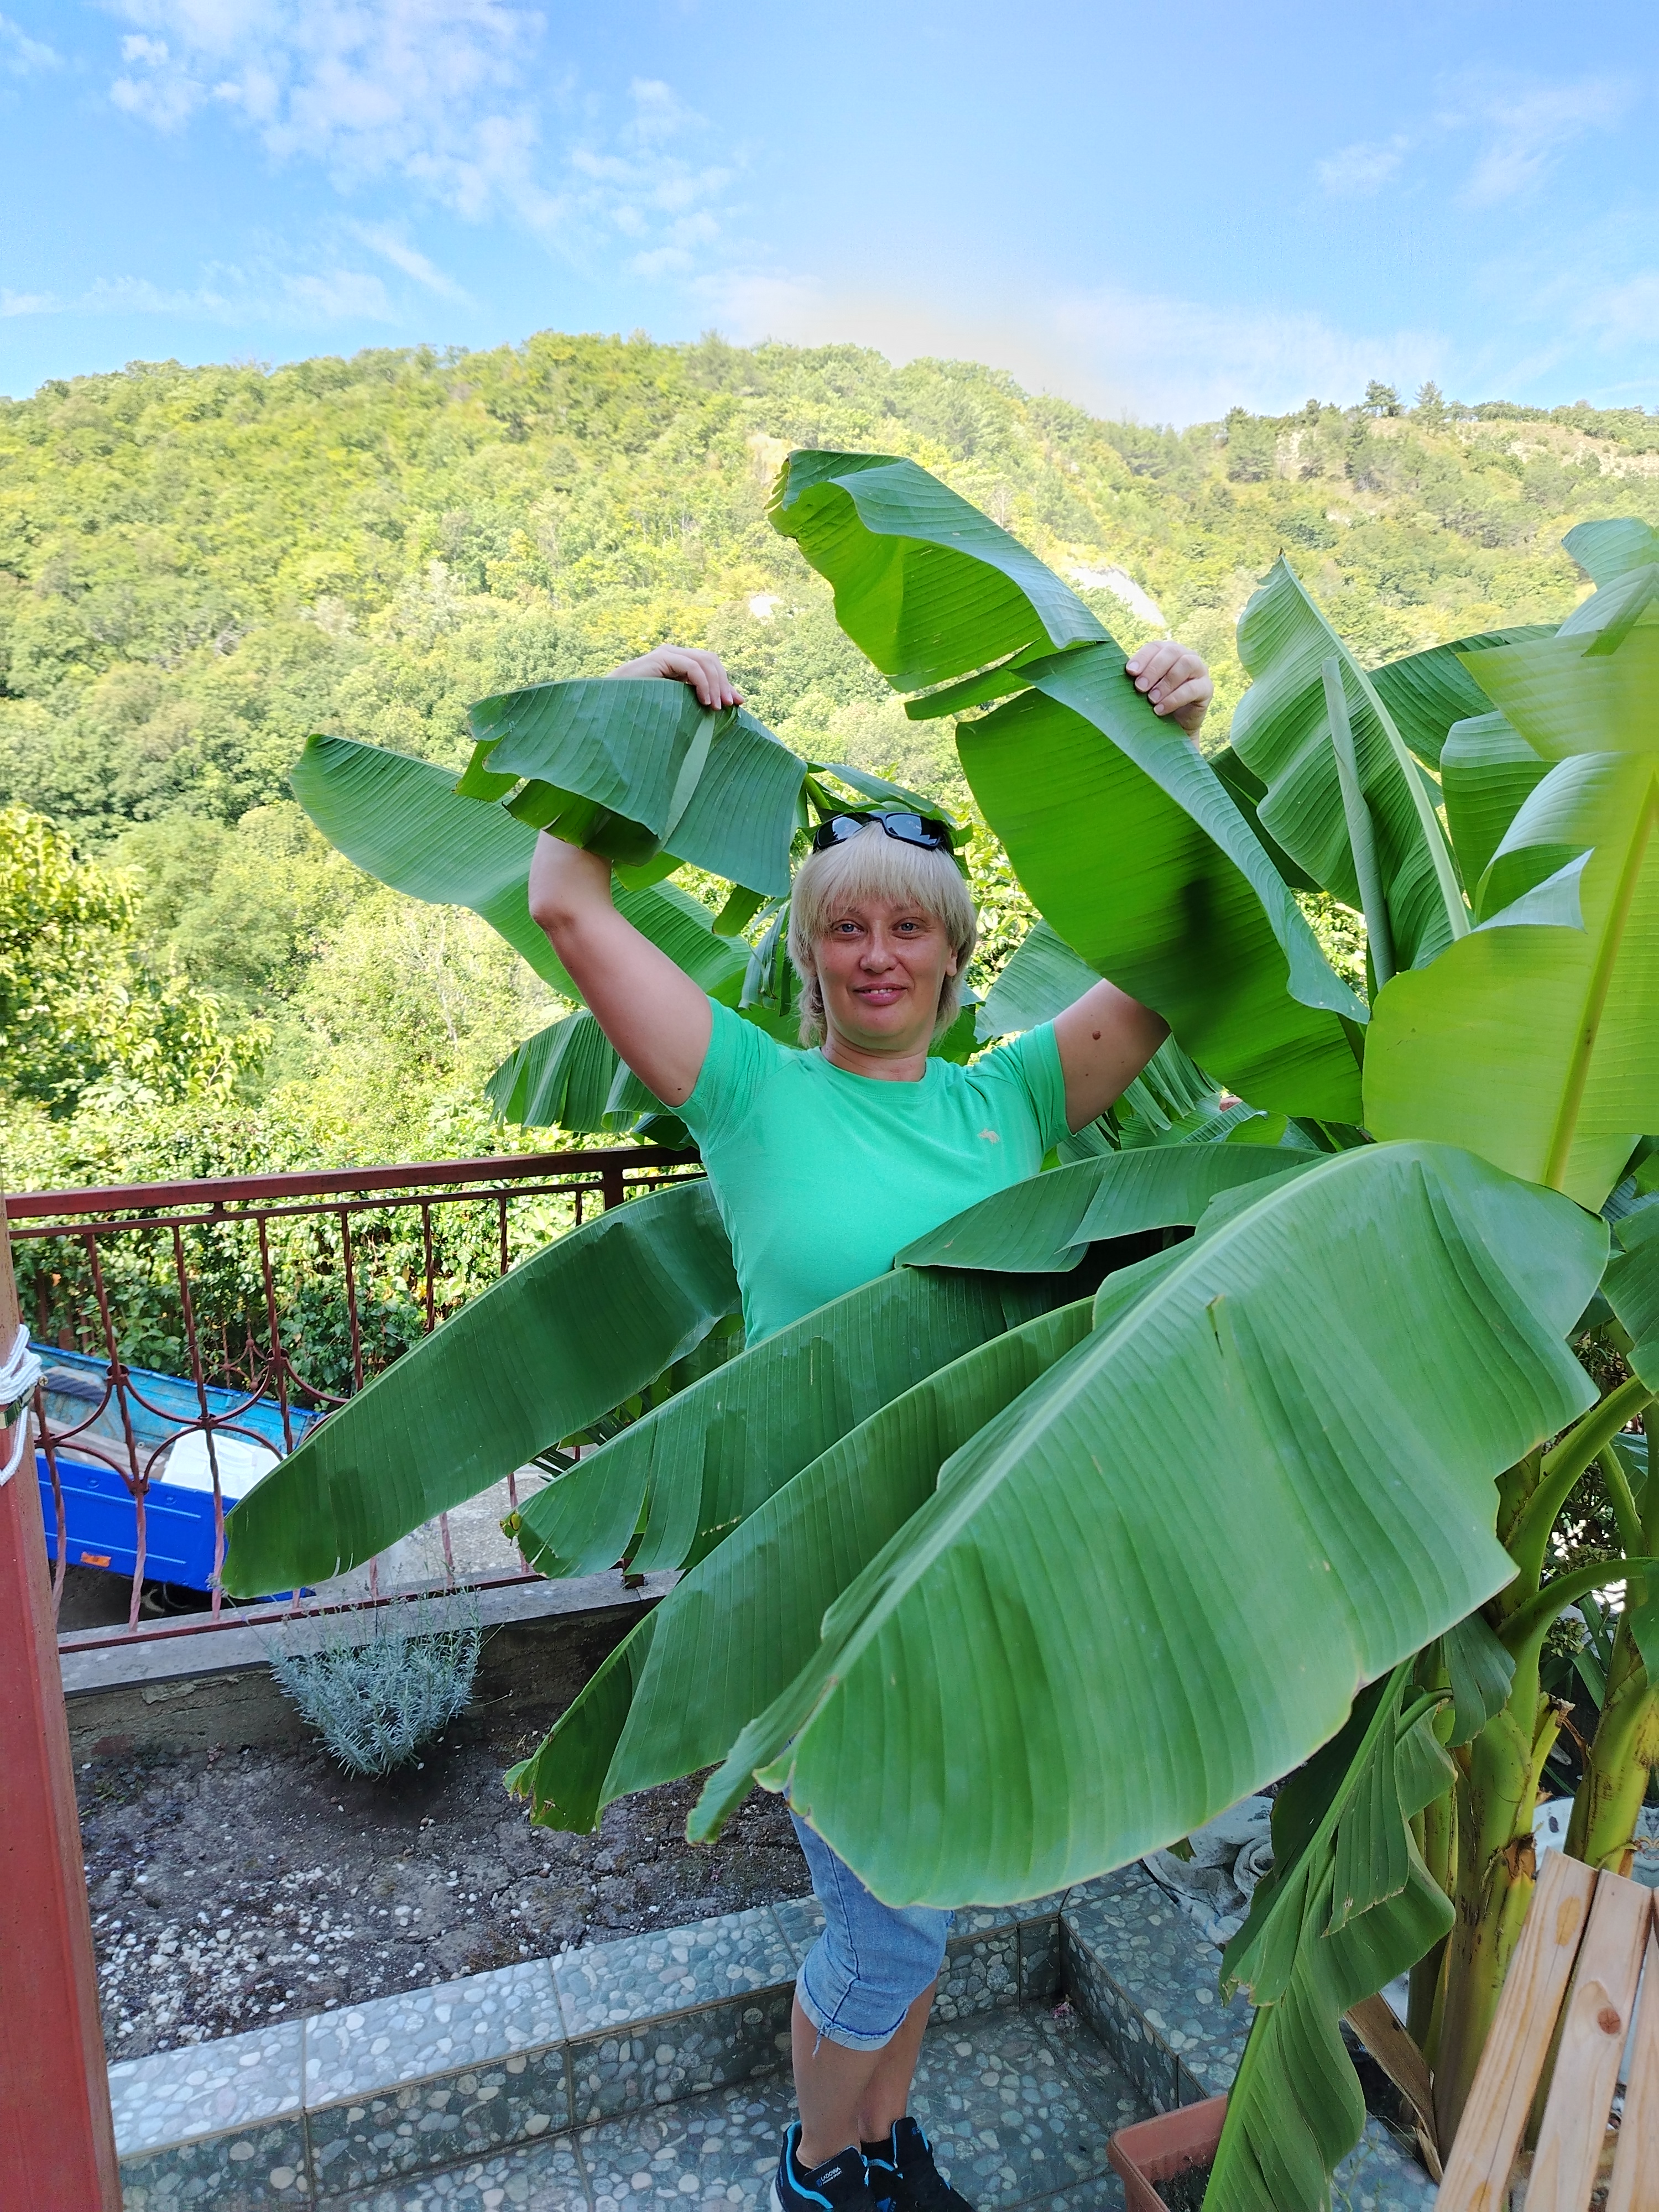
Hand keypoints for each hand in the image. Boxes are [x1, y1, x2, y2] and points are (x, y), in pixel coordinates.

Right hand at [607, 645, 741, 708]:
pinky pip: (692, 666)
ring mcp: (666, 653)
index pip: (709, 665)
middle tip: (728, 706)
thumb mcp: (677, 706)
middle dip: (724, 682)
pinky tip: (704, 700)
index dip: (726, 682)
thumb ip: (698, 700)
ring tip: (716, 707)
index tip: (737, 704)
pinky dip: (703, 683)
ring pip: (704, 661)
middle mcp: (673, 654)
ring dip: (716, 684)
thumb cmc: (642, 711)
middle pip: (710, 659)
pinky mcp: (661, 657)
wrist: (612, 707)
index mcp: (677, 663)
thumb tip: (731, 704)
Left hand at [1126, 641, 1212, 737]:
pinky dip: (1174, 698)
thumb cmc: (1156, 702)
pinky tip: (1160, 709)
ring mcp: (1199, 670)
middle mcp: (1185, 655)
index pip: (1155, 646)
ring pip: (1185, 665)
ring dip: (1166, 682)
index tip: (1130, 672)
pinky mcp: (1207, 687)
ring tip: (1151, 700)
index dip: (1142, 657)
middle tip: (1139, 687)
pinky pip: (1193, 688)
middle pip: (1171, 652)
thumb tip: (1113, 675)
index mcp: (1167, 651)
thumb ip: (1138, 678)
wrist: (1176, 725)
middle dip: (1153, 669)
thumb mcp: (1145, 688)